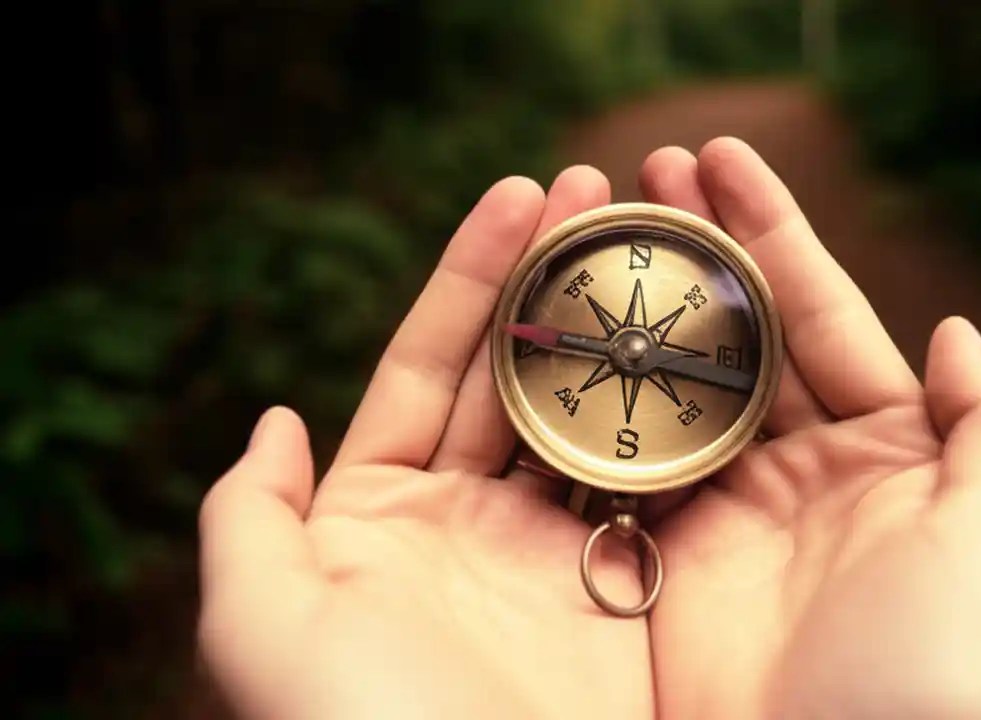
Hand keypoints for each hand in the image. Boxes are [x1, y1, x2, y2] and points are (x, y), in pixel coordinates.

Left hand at [197, 168, 654, 718]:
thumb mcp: (261, 622)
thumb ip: (248, 517)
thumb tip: (275, 416)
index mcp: (384, 514)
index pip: (431, 366)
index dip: (471, 276)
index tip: (517, 193)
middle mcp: (473, 524)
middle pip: (521, 376)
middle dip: (558, 282)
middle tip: (603, 192)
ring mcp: (558, 556)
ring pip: (594, 418)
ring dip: (625, 335)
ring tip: (664, 248)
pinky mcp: (629, 594)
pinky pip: (659, 487)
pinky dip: (684, 420)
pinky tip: (710, 351)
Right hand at [636, 140, 980, 718]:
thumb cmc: (947, 656)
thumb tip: (955, 330)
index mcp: (888, 451)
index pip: (821, 313)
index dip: (774, 231)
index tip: (719, 156)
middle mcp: (802, 473)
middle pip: (737, 335)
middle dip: (694, 248)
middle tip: (641, 170)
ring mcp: (724, 514)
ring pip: (673, 384)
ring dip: (635, 306)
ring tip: (585, 226)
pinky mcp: (659, 562)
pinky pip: (619, 460)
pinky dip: (589, 397)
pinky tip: (555, 332)